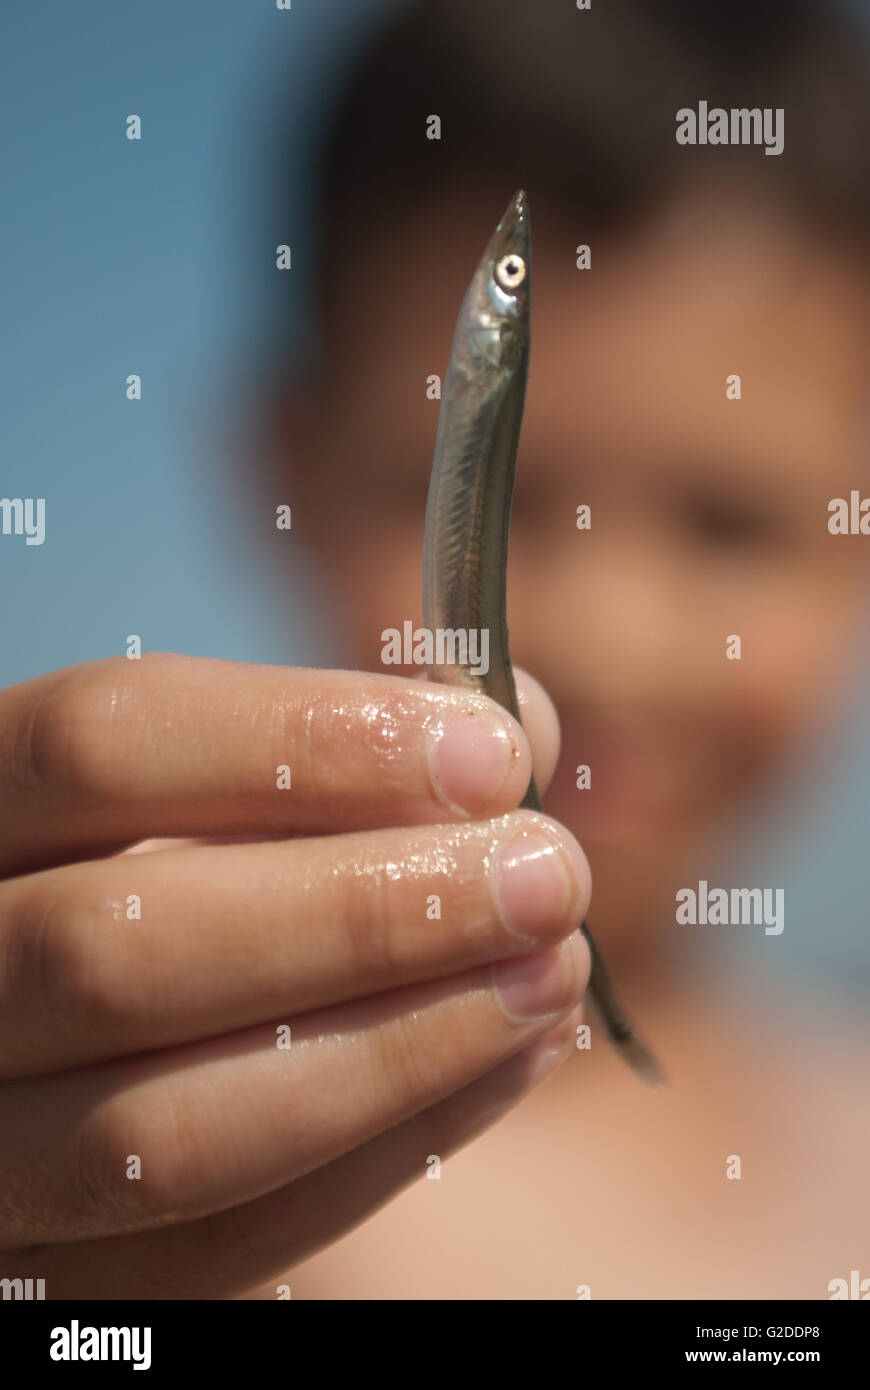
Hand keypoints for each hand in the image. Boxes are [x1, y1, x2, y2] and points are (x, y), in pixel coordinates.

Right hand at [0, 654, 588, 1296]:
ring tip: (549, 970)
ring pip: (158, 1132)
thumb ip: (338, 750)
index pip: (97, 746)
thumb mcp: (201, 789)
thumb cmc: (165, 871)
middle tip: (547, 876)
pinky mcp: (56, 1280)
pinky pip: (214, 1251)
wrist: (67, 1031)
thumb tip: (518, 732)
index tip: (488, 754)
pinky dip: (385, 1154)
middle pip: (118, 946)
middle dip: (363, 910)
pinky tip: (505, 1060)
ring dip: (398, 1047)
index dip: (302, 742)